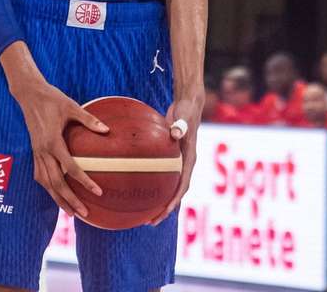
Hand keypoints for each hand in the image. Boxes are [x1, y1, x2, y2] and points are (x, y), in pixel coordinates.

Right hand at [10, 72, 107, 218]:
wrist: (29, 95)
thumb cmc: (52, 99)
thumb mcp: (72, 106)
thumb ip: (89, 120)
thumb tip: (107, 130)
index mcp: (53, 142)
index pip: (70, 168)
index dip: (84, 182)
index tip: (97, 192)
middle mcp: (43, 151)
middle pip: (56, 183)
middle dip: (70, 200)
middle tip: (84, 214)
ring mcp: (36, 153)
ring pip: (46, 183)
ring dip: (58, 199)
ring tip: (72, 212)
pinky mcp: (34, 152)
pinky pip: (40, 175)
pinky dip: (48, 188)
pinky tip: (57, 194)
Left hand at [150, 92, 202, 225]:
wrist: (190, 104)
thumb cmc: (186, 110)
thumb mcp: (184, 117)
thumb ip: (181, 126)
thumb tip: (176, 133)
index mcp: (190, 160)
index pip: (183, 185)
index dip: (174, 200)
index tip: (164, 212)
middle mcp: (185, 165)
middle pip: (176, 193)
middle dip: (165, 209)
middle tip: (150, 222)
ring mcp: (178, 163)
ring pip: (169, 188)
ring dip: (159, 202)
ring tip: (143, 214)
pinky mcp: (171, 159)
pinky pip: (161, 176)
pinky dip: (152, 185)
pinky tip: (136, 189)